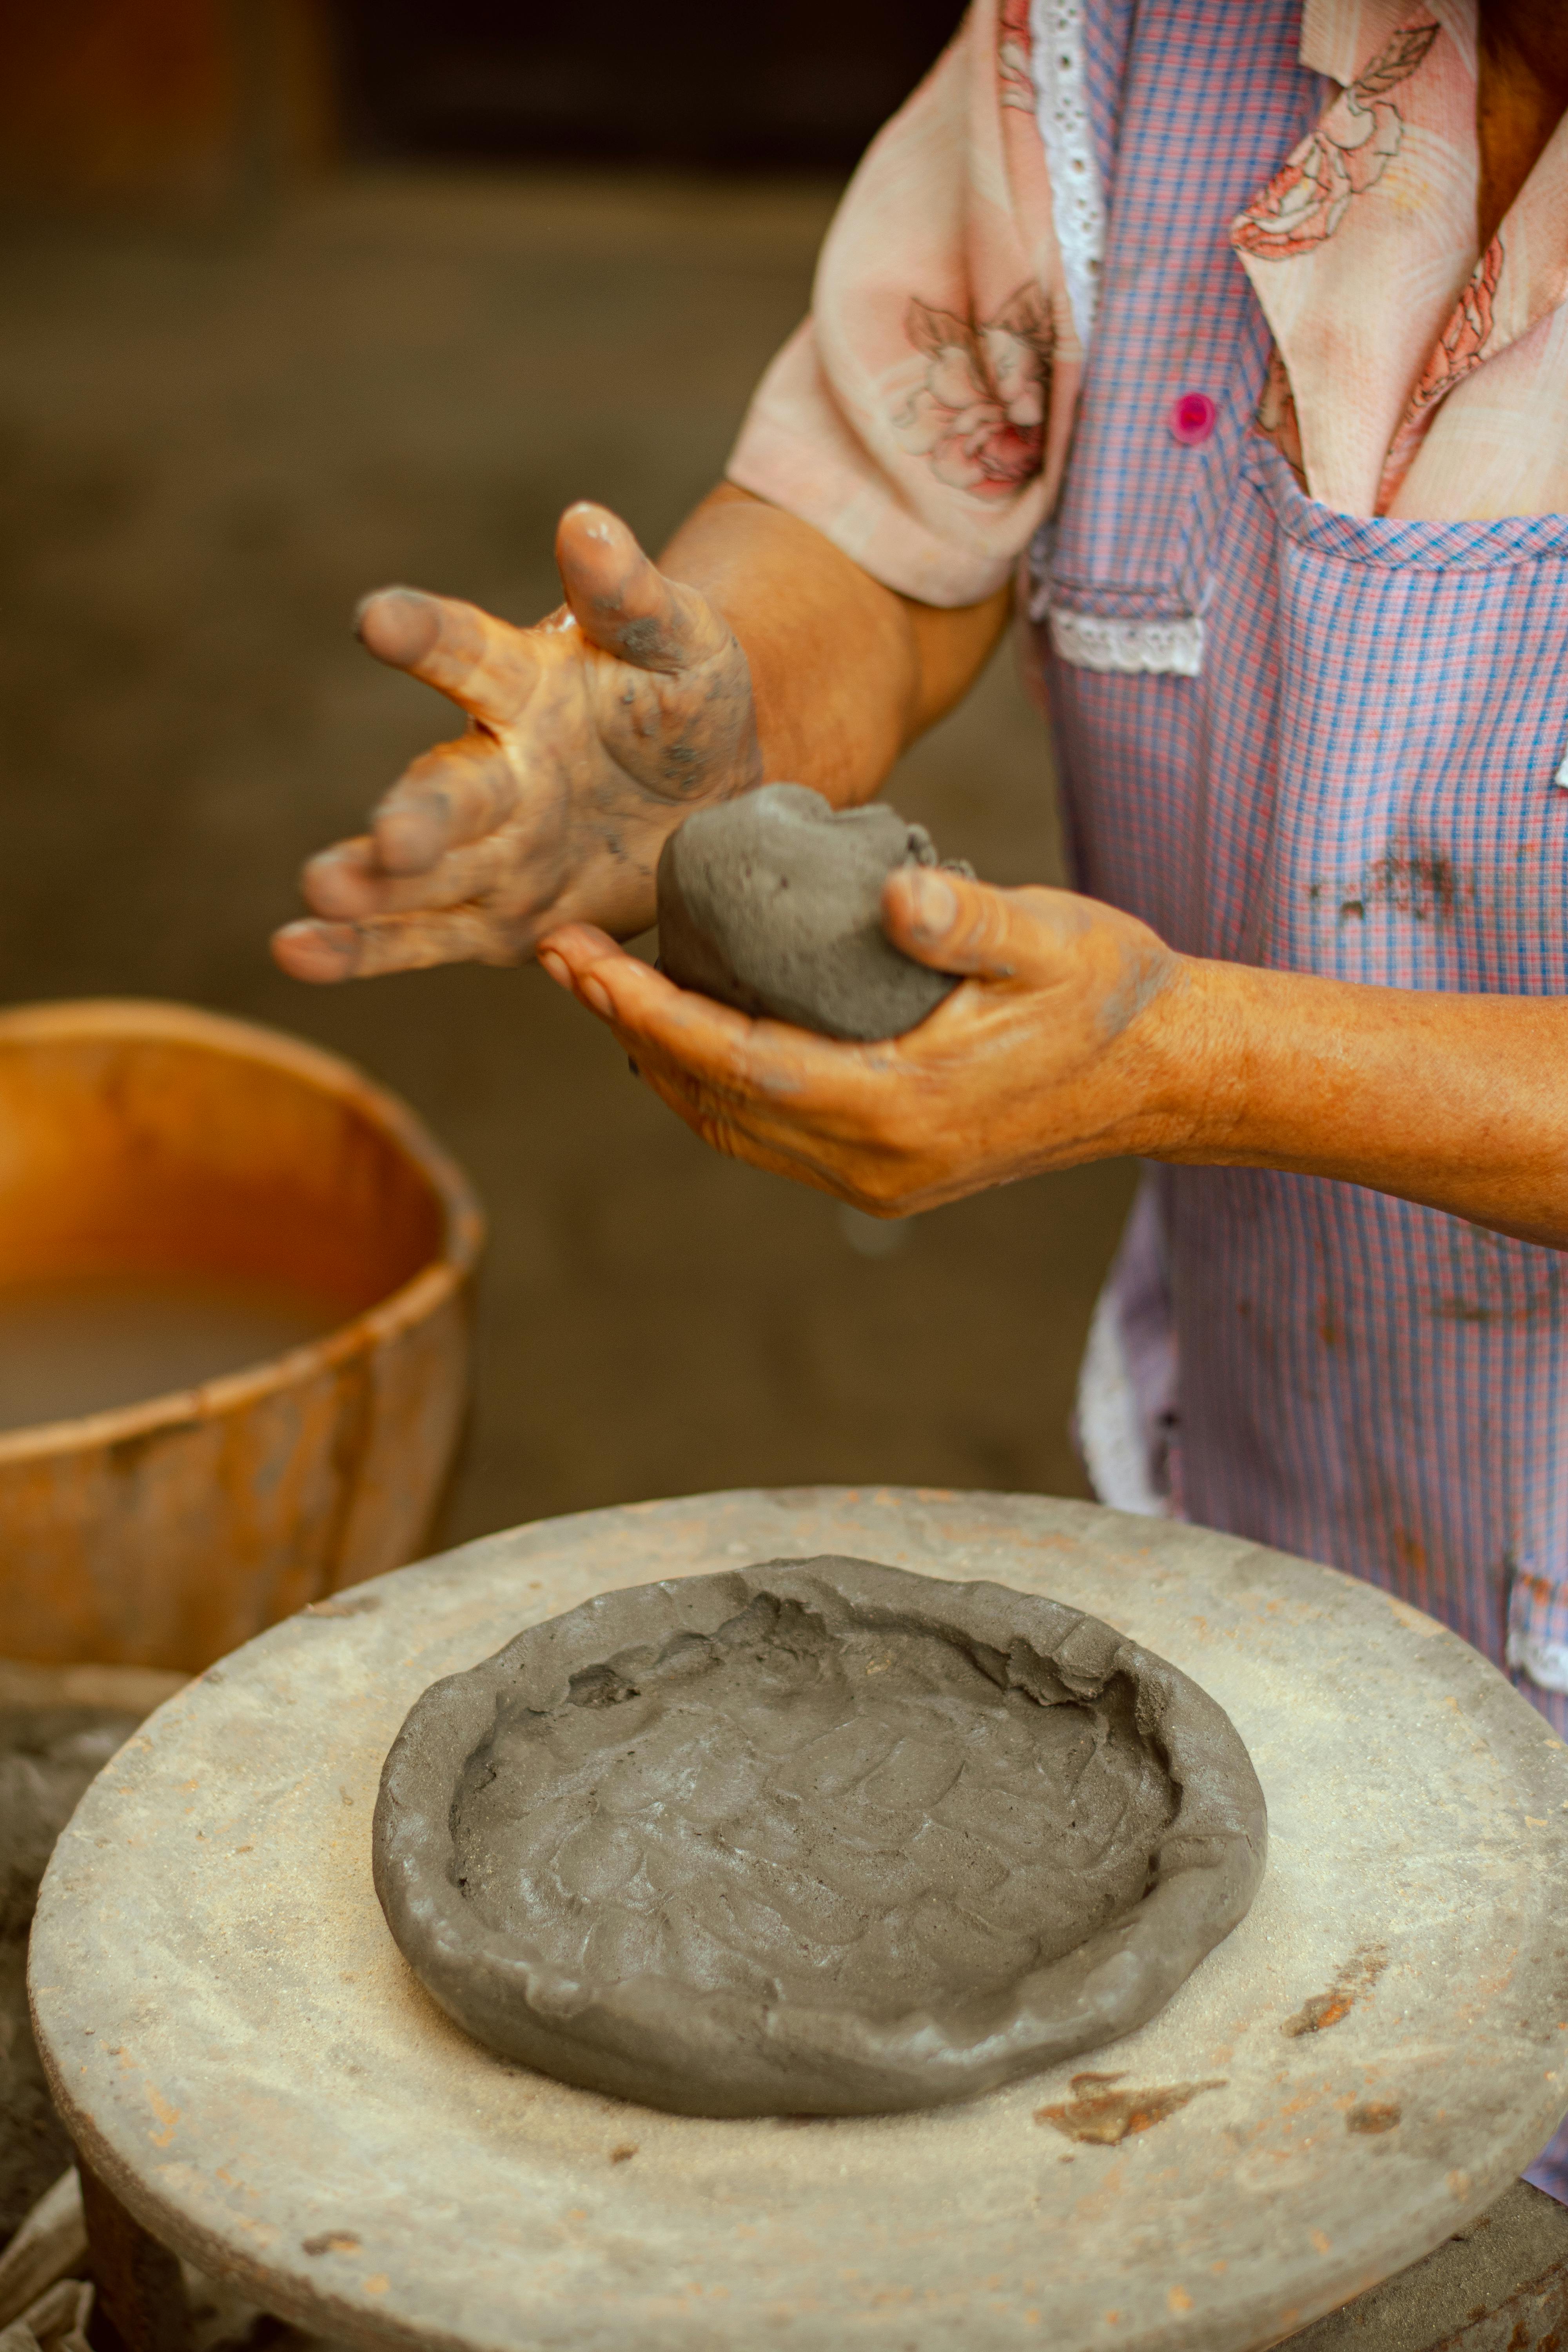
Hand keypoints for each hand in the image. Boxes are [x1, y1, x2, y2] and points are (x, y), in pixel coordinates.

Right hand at [272, 503, 761, 981]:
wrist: (713, 795)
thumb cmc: (687, 701)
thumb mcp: (682, 644)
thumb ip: (632, 598)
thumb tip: (585, 522)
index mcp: (527, 685)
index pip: (470, 654)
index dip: (427, 636)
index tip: (378, 619)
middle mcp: (494, 768)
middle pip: (447, 791)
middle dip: (415, 815)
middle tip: (391, 836)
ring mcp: (490, 850)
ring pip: (423, 873)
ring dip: (373, 886)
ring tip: (322, 894)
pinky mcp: (498, 919)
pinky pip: (428, 936)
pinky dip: (363, 948)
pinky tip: (295, 953)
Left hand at [535, 868, 1199, 1213]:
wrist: (1169, 1075)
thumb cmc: (1110, 993)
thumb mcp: (1053, 938)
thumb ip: (972, 918)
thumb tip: (895, 894)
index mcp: (904, 1106)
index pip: (736, 1061)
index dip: (645, 1011)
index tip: (579, 956)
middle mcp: (878, 1162)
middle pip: (714, 1104)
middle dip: (628, 1030)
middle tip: (562, 955)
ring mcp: (882, 1178)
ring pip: (735, 1128)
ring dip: (663, 1063)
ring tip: (604, 988)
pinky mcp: (890, 1173)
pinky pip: (771, 1134)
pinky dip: (716, 1084)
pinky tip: (688, 1030)